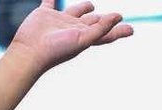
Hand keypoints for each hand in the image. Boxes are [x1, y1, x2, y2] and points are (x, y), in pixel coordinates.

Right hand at [6, 0, 131, 73]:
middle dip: (103, 19)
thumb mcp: (83, 40)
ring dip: (83, 7)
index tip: (131, 29)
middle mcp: (74, 28)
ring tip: (90, 5)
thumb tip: (119, 17)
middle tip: (114, 17)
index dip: (119, 30)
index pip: (106, 32)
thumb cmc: (56, 50)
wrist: (30, 52)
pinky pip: (50, 1)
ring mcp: (59, 21)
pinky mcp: (44, 14)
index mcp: (84, 36)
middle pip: (93, 21)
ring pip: (75, 10)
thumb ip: (102, 29)